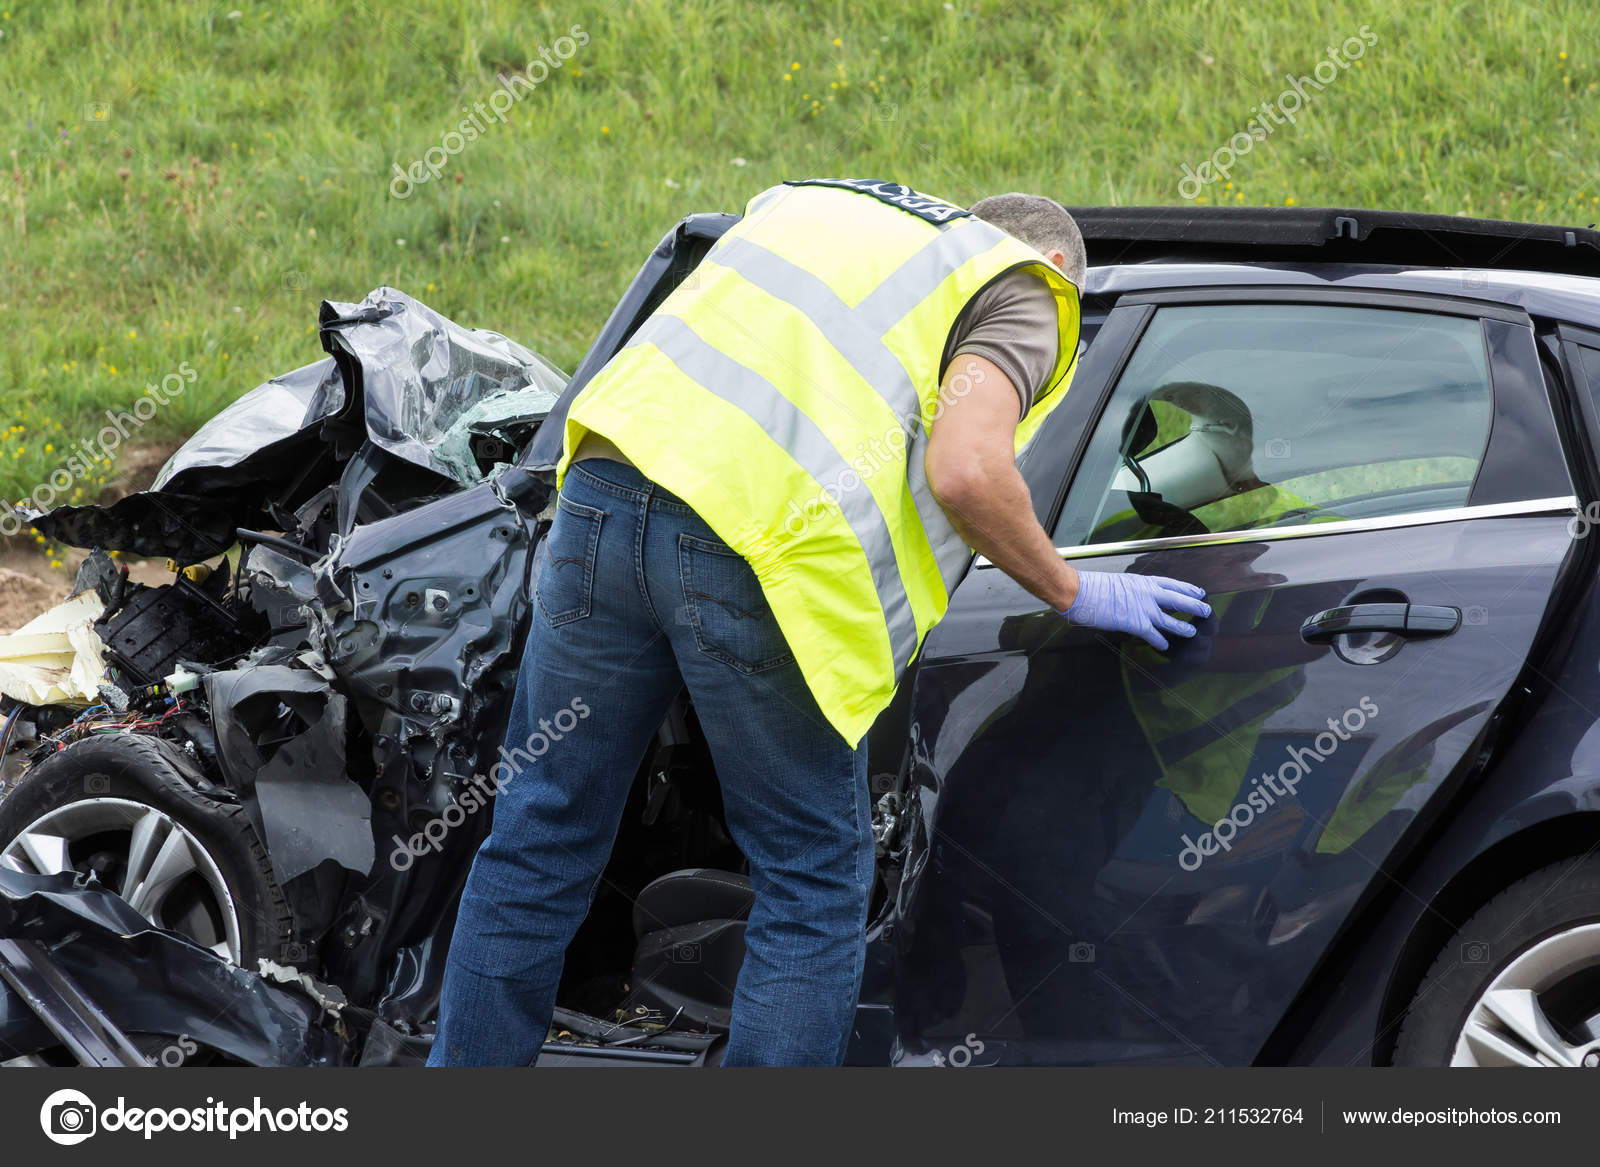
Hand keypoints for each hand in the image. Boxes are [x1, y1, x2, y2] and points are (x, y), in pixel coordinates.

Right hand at [1060, 571, 1210, 649]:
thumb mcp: (1116, 582)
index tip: (1198, 592)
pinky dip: (1160, 641)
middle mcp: (1147, 593)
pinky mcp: (1135, 622)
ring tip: (1192, 631)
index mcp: (1142, 581)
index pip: (1171, 584)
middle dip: (1194, 605)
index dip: (1186, 588)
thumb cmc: (1092, 586)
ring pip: (1170, 619)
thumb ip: (1129, 591)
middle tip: (1206, 610)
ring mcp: (1143, 608)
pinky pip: (1153, 634)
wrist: (1081, 591)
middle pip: (1178, 599)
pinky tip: (1165, 645)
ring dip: (1183, 626)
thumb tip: (1131, 598)